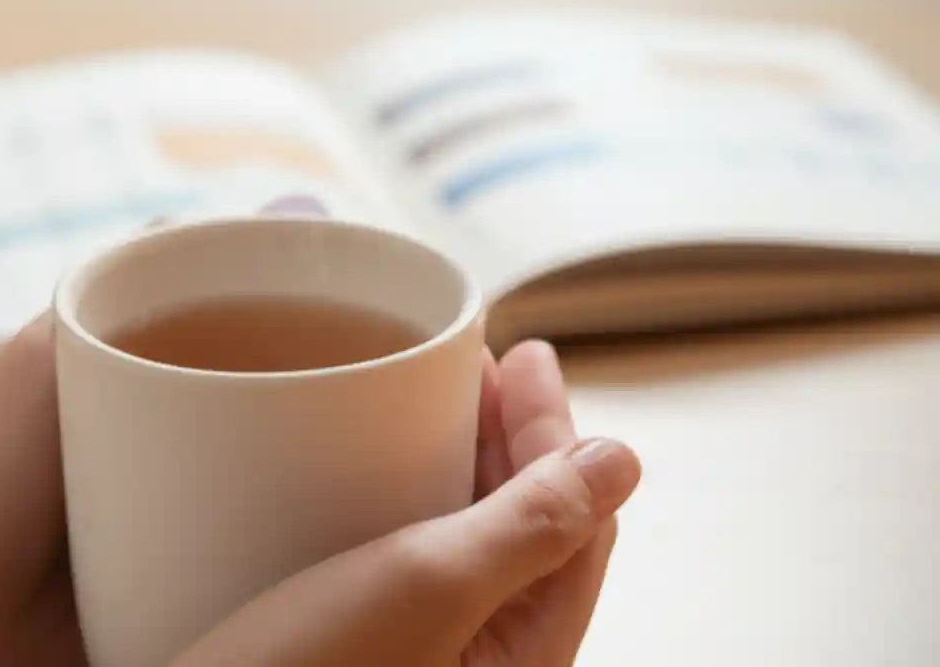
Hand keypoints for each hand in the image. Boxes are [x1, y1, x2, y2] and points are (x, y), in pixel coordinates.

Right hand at [174, 342, 641, 666]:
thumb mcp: (431, 587)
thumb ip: (533, 526)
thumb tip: (624, 459)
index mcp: (526, 649)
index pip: (576, 519)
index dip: (556, 431)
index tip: (525, 356)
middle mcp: (485, 651)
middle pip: (529, 520)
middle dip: (513, 431)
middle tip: (485, 357)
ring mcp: (426, 645)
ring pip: (472, 532)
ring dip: (466, 456)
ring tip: (439, 393)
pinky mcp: (370, 638)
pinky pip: (417, 552)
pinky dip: (414, 494)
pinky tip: (379, 466)